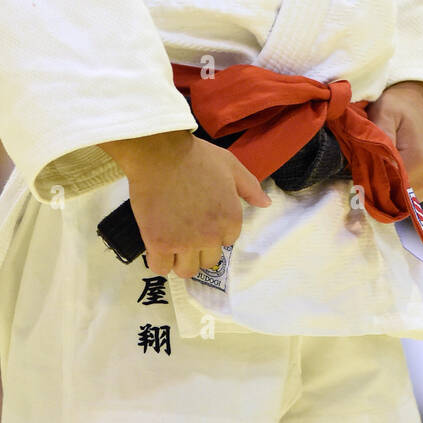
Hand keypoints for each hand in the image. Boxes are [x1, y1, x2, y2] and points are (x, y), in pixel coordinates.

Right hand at [99, 130, 271, 277]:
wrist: (159, 152)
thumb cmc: (195, 156)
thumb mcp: (230, 164)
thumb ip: (250, 187)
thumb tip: (266, 203)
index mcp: (231, 219)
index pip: (226, 242)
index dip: (213, 231)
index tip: (200, 218)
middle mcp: (211, 236)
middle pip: (208, 261)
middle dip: (198, 249)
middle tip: (183, 228)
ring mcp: (185, 242)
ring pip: (186, 270)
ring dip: (179, 259)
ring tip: (170, 240)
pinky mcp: (159, 243)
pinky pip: (161, 268)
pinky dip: (158, 260)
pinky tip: (156, 245)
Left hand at [365, 80, 422, 201]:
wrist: (419, 104)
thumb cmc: (400, 104)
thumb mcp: (385, 111)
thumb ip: (378, 139)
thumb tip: (366, 167)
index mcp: (418, 162)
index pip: (385, 188)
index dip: (364, 179)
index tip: (353, 163)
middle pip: (388, 197)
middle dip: (369, 182)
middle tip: (359, 159)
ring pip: (392, 199)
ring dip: (377, 184)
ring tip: (372, 160)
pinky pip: (399, 196)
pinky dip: (387, 185)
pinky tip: (381, 166)